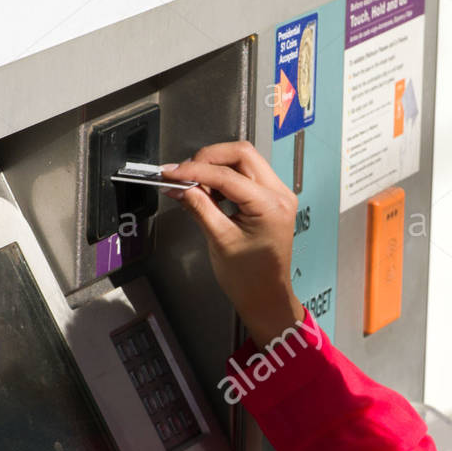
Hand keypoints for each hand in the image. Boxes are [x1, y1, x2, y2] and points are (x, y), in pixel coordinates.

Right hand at [162, 141, 304, 347]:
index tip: (171, 173)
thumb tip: (177, 185)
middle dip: (208, 159)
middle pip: (241, 154)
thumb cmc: (248, 277)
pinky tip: (209, 191)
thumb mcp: (219, 240)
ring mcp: (278, 194)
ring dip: (216, 166)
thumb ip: (198, 207)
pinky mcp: (271, 198)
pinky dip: (225, 176)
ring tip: (194, 185)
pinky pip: (247, 174)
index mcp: (271, 206)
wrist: (266, 296)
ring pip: (244, 160)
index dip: (195, 171)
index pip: (228, 175)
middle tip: (183, 174)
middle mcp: (280, 194)